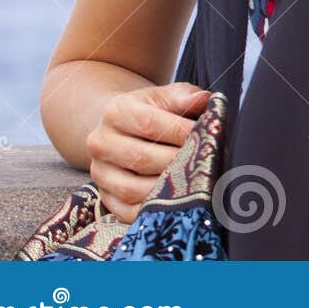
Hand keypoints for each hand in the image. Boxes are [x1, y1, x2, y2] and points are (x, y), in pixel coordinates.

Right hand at [84, 81, 209, 222]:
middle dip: (179, 162)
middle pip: (142, 158)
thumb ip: (184, 96)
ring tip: (195, 184)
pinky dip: (152, 210)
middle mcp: (101, 143)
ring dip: (167, 190)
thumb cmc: (151, 111)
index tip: (207, 136)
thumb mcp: (164, 97)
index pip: (150, 124)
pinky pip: (127, 211)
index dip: (181, 132)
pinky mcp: (105, 197)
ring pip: (132, 189)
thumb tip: (204, 101)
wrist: (120, 130)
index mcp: (116, 112)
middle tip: (205, 164)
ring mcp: (100, 173)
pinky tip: (176, 202)